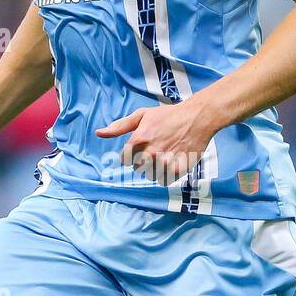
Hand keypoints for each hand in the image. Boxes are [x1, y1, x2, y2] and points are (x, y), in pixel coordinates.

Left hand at [95, 100, 213, 184]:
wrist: (197, 117)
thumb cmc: (168, 115)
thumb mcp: (142, 115)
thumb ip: (119, 126)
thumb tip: (99, 133)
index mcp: (139, 138)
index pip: (125, 160)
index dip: (132, 155)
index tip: (141, 149)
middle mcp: (150, 152)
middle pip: (137, 169)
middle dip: (143, 162)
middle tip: (156, 151)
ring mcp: (165, 161)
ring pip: (151, 176)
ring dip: (155, 169)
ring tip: (165, 156)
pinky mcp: (179, 169)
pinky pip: (165, 181)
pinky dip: (167, 175)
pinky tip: (172, 163)